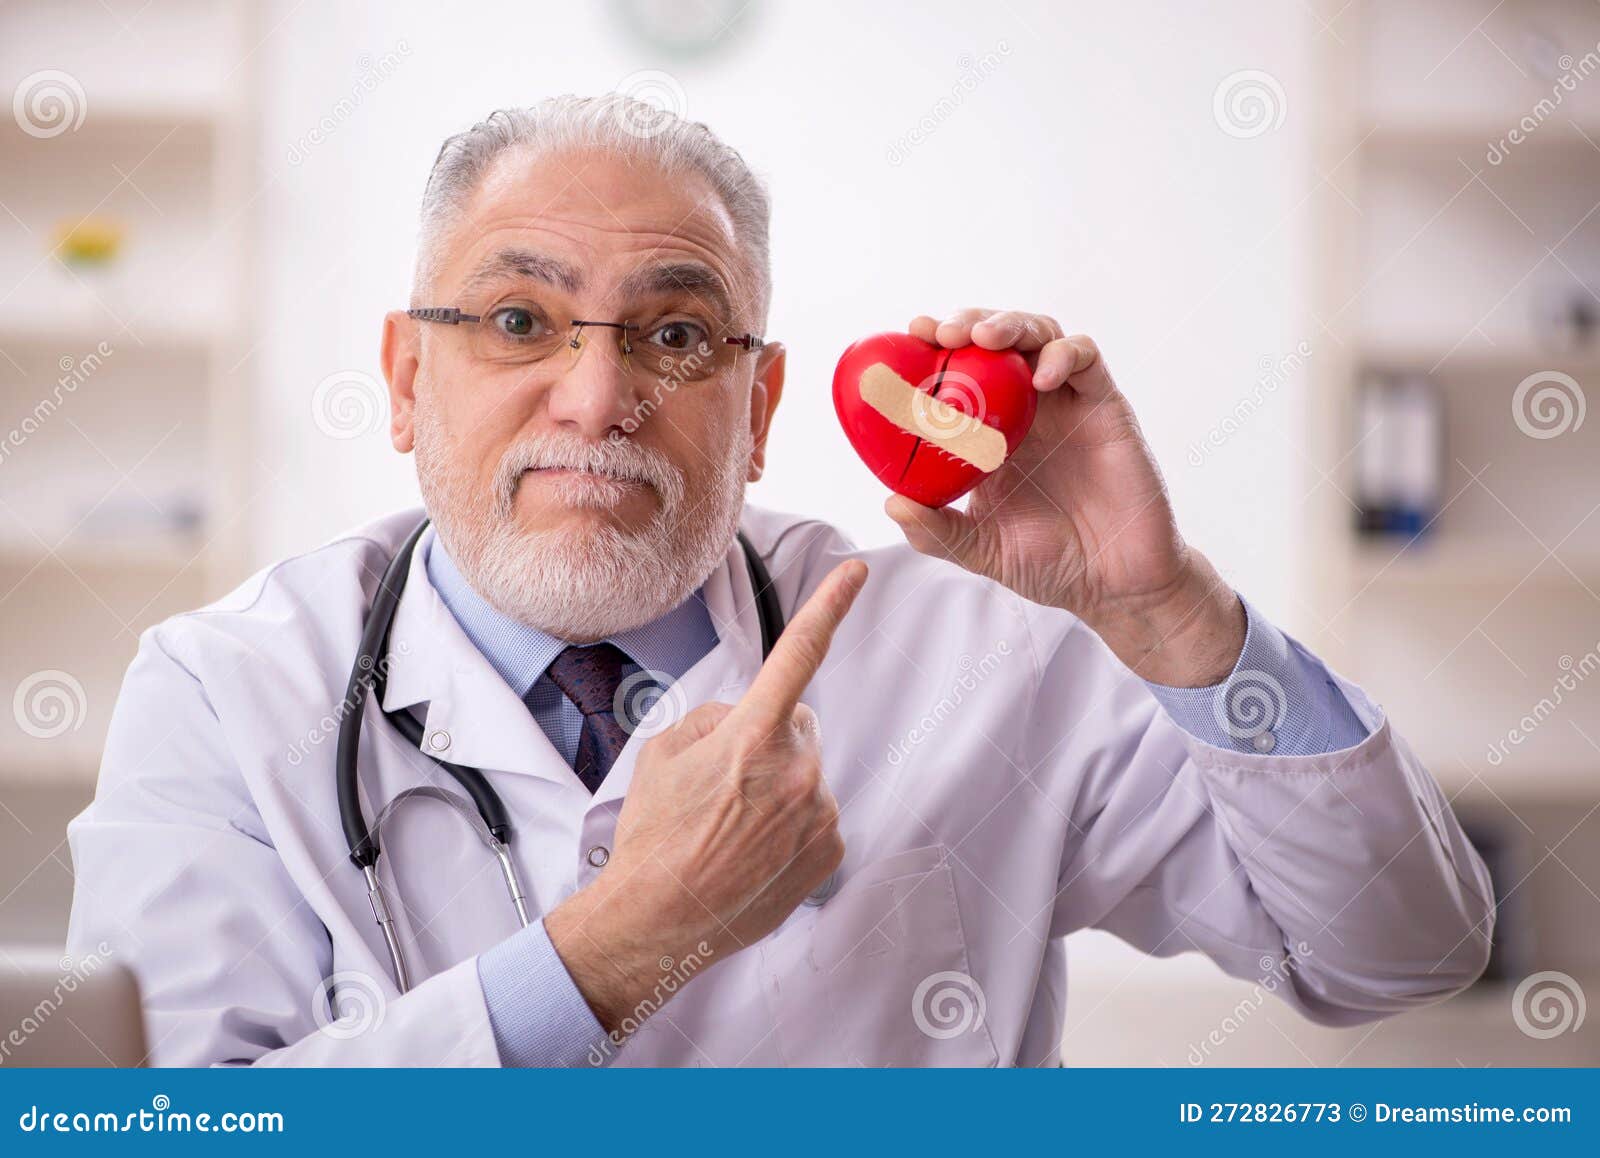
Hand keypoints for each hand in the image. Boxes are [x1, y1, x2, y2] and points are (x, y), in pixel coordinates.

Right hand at [546, 559, 865, 1033]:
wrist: (658, 920)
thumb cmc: (653, 836)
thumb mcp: (663, 752)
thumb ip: (716, 717)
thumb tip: (747, 719)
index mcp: (753, 735)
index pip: (799, 654)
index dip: (831, 606)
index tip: (856, 573)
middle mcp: (797, 770)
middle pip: (798, 724)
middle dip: (770, 737)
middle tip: (724, 781)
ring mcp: (819, 813)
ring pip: (805, 773)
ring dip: (778, 786)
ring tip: (731, 826)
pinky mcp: (830, 851)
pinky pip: (816, 815)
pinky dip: (791, 824)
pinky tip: (753, 849)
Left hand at [885, 309, 1243, 685]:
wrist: (1114, 584)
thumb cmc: (1049, 565)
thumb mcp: (980, 551)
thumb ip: (937, 532)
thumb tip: (891, 502)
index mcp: (991, 433)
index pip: (960, 371)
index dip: (934, 348)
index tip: (910, 336)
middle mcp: (1026, 410)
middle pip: (997, 340)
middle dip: (969, 322)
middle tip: (943, 333)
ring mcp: (1066, 405)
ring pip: (1040, 335)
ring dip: (1011, 325)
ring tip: (984, 338)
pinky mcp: (1105, 408)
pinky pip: (1087, 359)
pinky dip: (1063, 355)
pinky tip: (1041, 377)